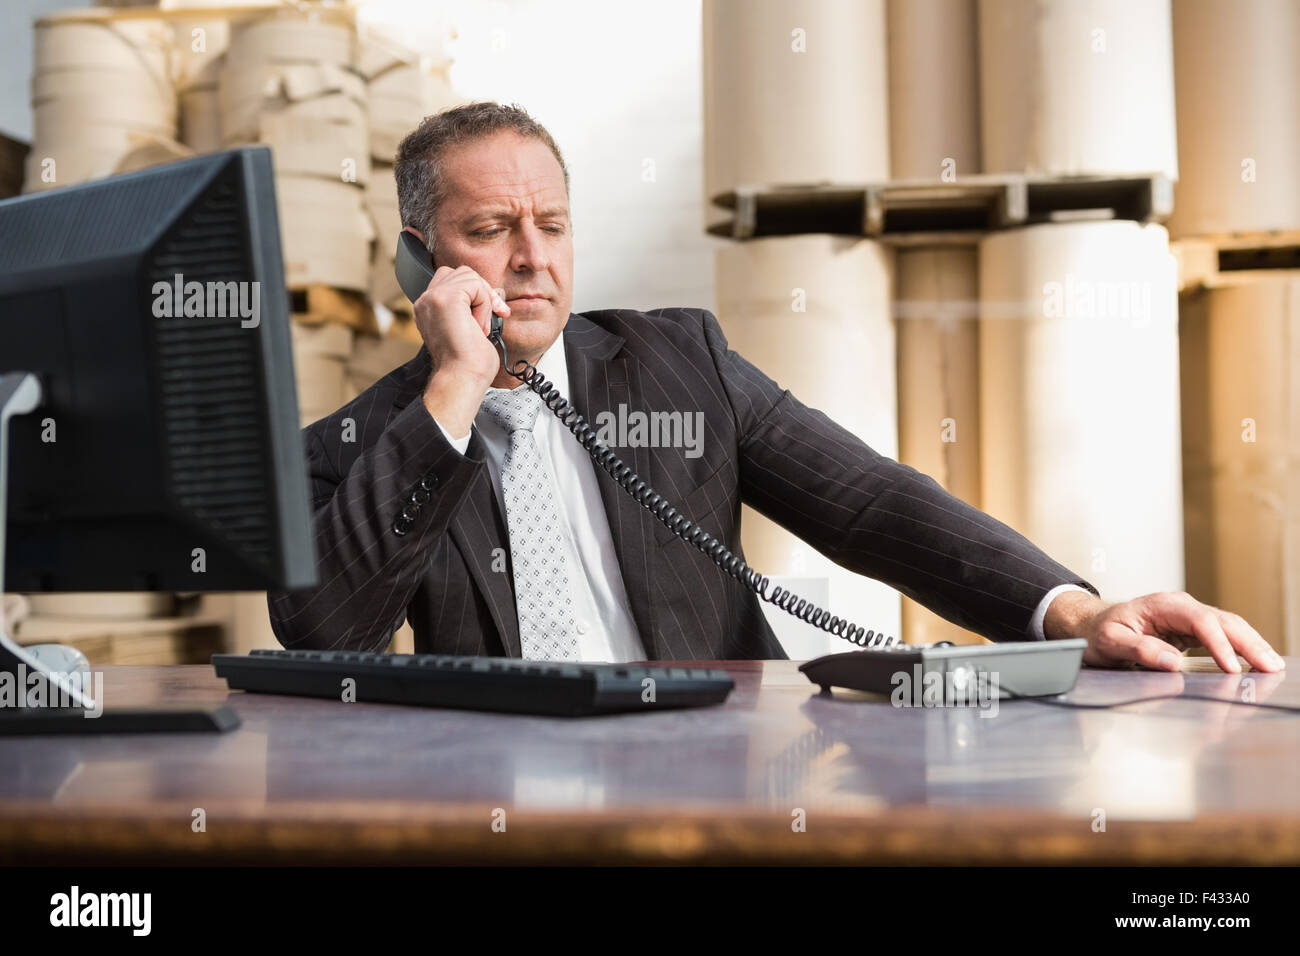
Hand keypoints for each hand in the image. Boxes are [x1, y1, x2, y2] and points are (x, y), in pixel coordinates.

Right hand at [413, 264, 510, 435]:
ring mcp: (432, 298)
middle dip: (482, 292)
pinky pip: (475, 284)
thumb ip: (473, 307)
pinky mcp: (446, 298)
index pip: (451, 280)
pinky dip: (485, 304)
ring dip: (483, 300)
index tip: (488, 317)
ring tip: (480, 326)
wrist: (463, 377)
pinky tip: (479, 326)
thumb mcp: (470, 327)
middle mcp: (425, 302)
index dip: (474, 293)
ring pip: (469, 276)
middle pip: (460, 272)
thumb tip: (495, 292)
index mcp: (428, 309)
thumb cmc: (468, 363)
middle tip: (490, 319)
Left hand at [1045, 590, 1285, 673]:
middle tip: (1270, 667)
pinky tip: (1257, 661)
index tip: (1231, 667)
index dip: (1219, 644)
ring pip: (1229, 627)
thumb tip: (1171, 661)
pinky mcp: (1192, 630)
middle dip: (1249, 643)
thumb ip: (1138, 649)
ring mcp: (1189, 617)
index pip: (1200, 621)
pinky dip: (1242, 648)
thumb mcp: (1110, 642)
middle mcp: (1181, 607)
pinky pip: (1223, 636)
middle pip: (1223, 621)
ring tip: (1272, 666)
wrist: (1092, 625)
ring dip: (1252, 645)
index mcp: (1162, 605)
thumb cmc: (1099, 632)